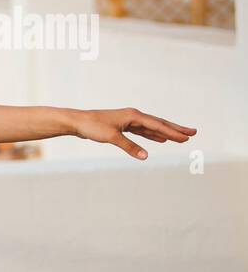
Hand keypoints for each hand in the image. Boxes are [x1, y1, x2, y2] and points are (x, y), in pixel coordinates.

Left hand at [72, 107, 195, 159]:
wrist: (78, 122)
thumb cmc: (93, 127)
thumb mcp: (112, 137)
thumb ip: (130, 147)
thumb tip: (145, 156)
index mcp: (133, 115)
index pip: (157, 125)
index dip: (173, 132)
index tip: (187, 137)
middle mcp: (133, 116)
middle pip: (159, 123)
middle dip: (176, 129)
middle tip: (193, 133)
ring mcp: (129, 121)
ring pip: (152, 127)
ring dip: (166, 132)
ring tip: (180, 137)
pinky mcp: (123, 126)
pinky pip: (142, 131)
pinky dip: (152, 135)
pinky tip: (160, 139)